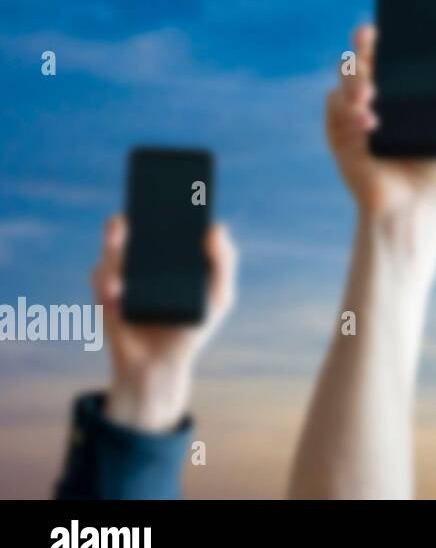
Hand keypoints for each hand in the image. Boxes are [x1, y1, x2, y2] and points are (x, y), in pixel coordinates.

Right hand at [94, 215, 237, 431]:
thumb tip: (216, 226)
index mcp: (173, 252)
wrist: (161, 364)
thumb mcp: (218, 296)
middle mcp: (145, 256)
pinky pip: (100, 277)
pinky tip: (117, 289)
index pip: (170, 217)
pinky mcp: (104, 292)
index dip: (170, 197)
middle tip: (145, 201)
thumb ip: (223, 262)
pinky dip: (107, 281)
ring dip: (117, 242)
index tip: (176, 183)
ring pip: (114, 247)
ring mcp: (122, 272)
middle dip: (138, 210)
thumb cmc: (194, 326)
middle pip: (138, 224)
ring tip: (122, 232)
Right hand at [325, 25, 435, 218]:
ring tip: (371, 96)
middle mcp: (379, 85)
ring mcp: (356, 106)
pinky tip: (368, 122)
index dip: (394, 20)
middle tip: (371, 36)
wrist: (419, 205)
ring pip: (346, 73)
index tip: (400, 7)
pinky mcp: (339, 130)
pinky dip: (350, 112)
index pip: (396, 40)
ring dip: (356, 78)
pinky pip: (335, 108)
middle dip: (363, 39)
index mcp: (407, 78)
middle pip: (364, 50)